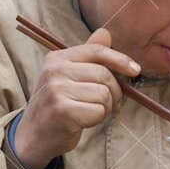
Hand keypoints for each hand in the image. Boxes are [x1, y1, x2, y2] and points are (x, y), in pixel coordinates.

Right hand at [11, 28, 139, 168]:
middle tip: (107, 103)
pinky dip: (97, 119)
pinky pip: (98, 111)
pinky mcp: (63, 111)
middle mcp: (55, 71)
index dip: (119, 59)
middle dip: (114, 92)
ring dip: (105, 108)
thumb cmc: (57, 105)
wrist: (33, 136)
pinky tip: (83, 122)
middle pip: (104, 74)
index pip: (96, 51)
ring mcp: (57, 90)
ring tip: (89, 112)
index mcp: (56, 58)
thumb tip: (105, 32)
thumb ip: (87, 56)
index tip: (135, 70)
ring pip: (104, 94)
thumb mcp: (67, 76)